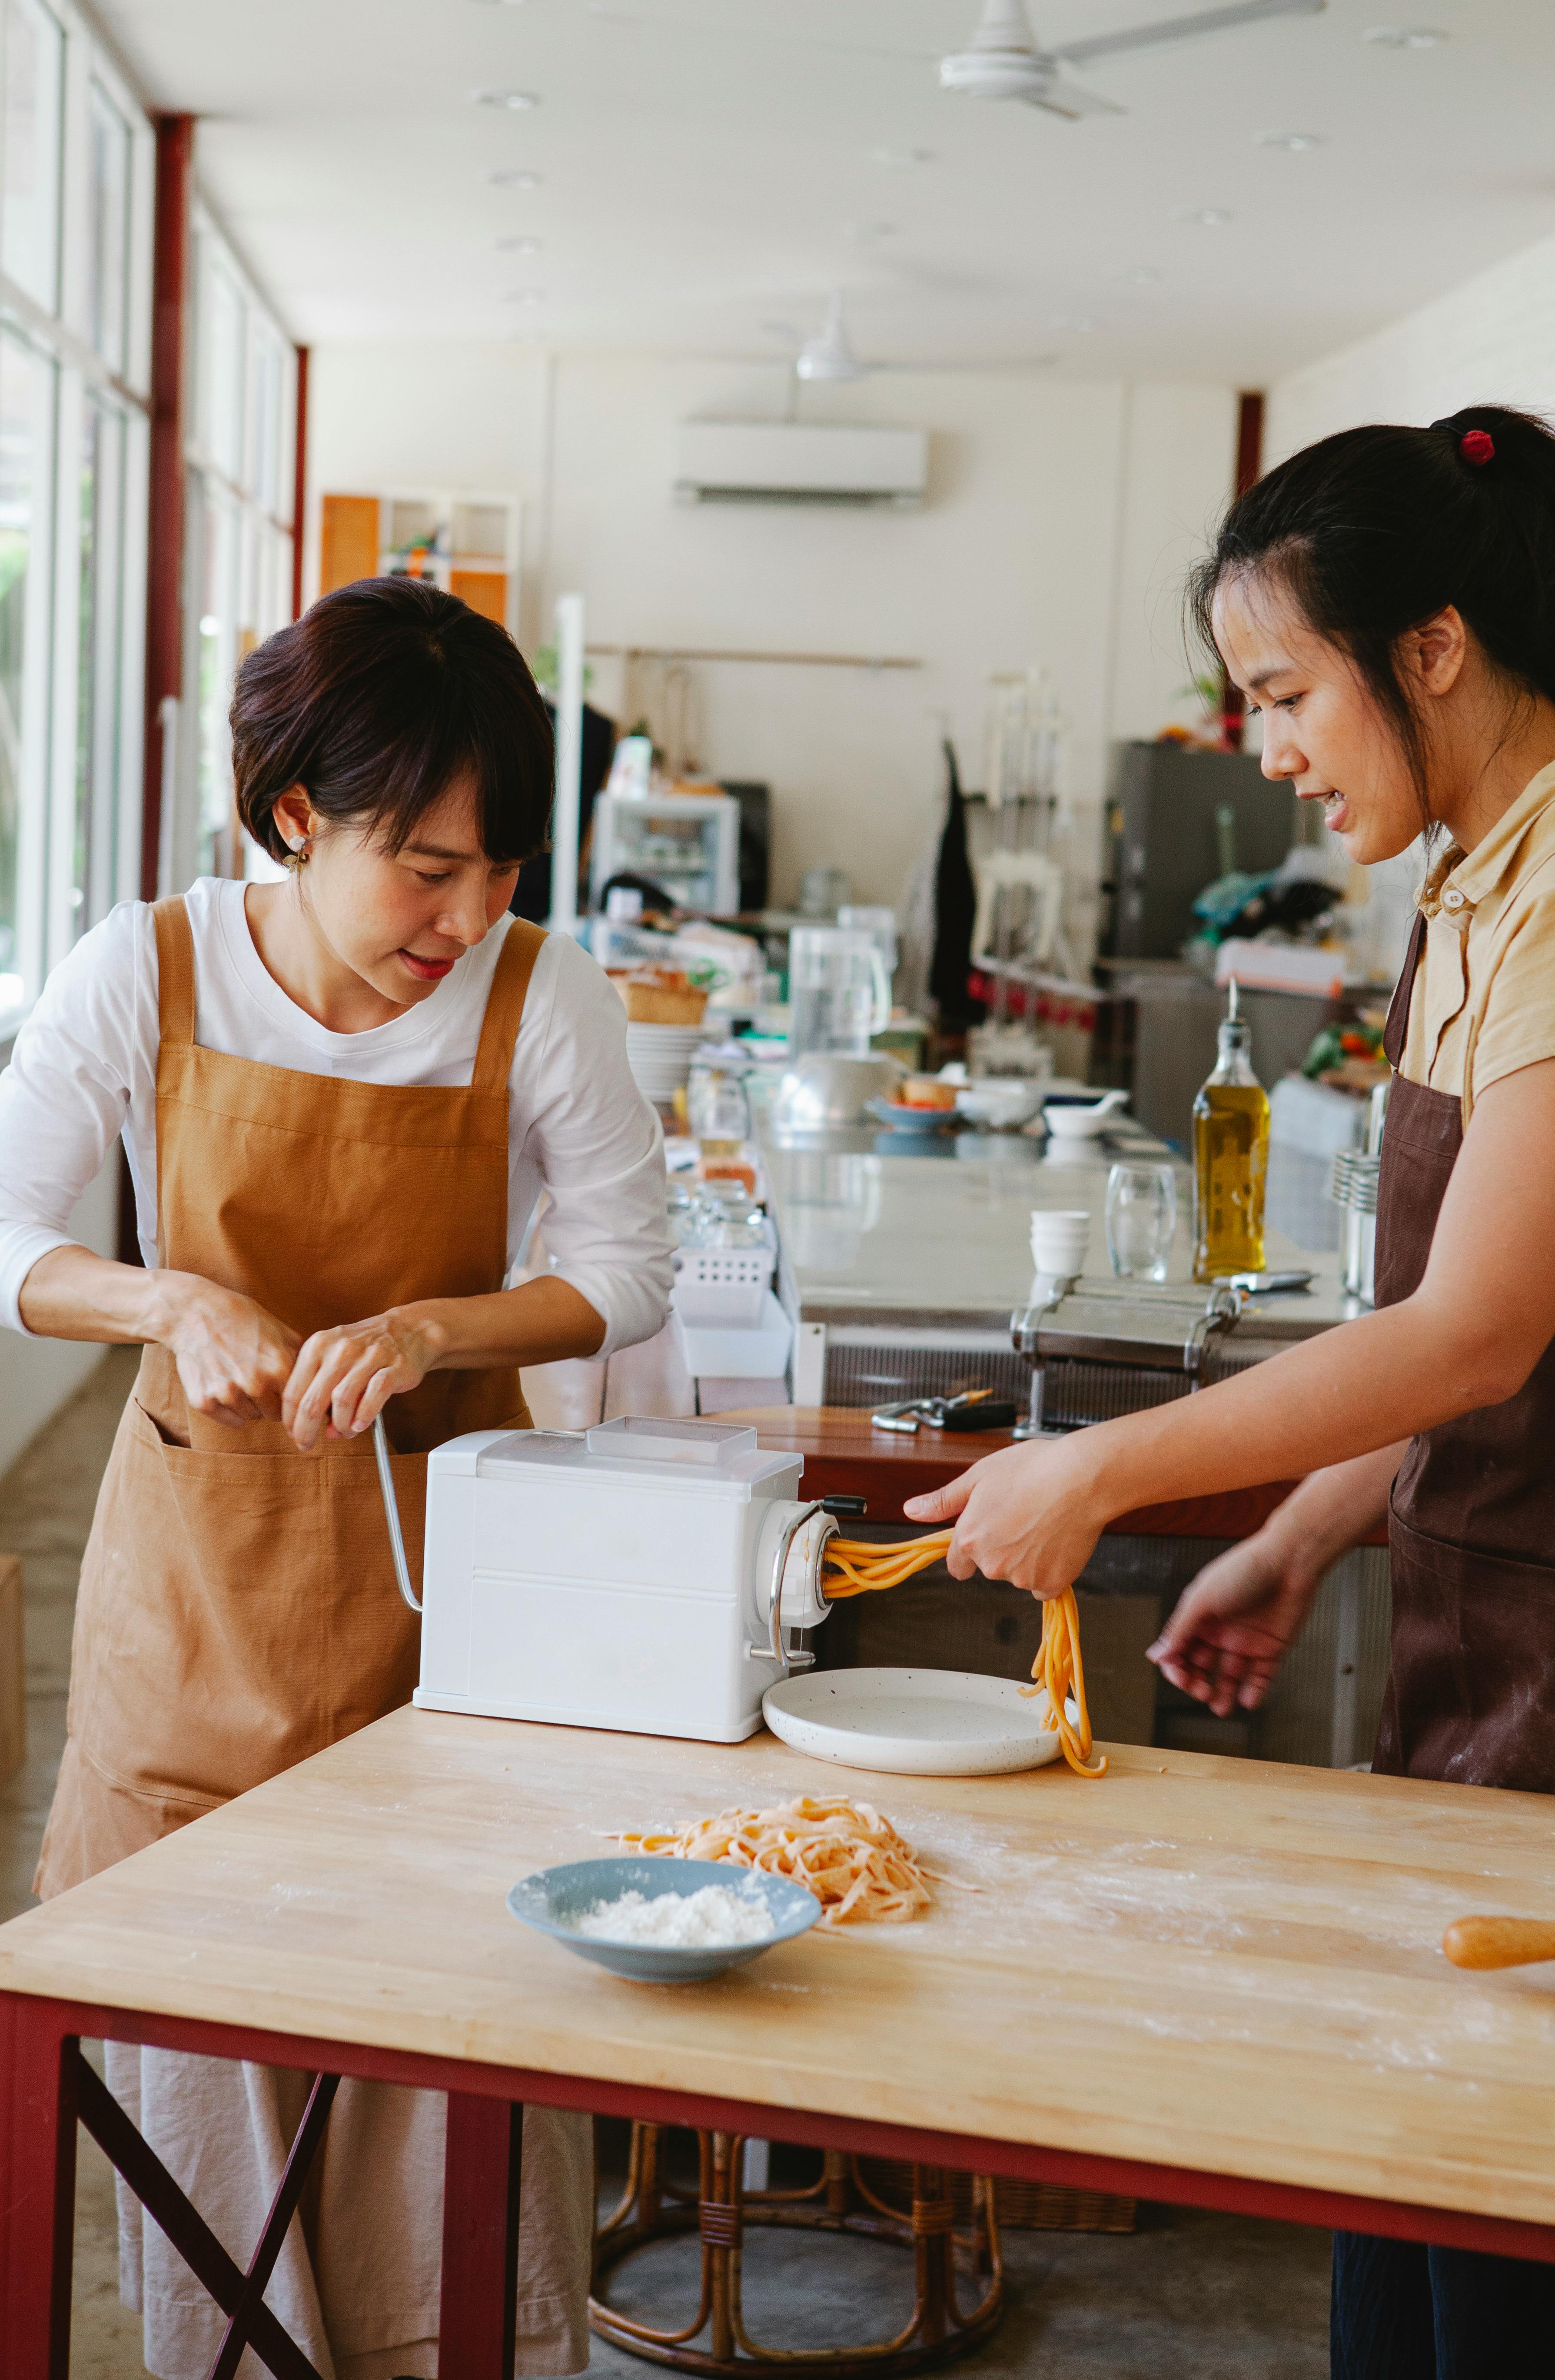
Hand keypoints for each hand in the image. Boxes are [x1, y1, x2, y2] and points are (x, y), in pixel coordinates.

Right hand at [158, 1275, 301, 1428]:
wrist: (195, 1312)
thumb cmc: (242, 1318)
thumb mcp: (281, 1331)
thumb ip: (302, 1360)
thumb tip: (324, 1385)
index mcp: (280, 1368)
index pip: (299, 1403)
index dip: (294, 1398)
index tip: (289, 1393)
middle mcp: (255, 1385)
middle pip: (275, 1414)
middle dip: (272, 1402)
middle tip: (260, 1380)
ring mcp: (228, 1395)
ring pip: (252, 1417)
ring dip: (251, 1405)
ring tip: (240, 1376)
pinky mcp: (204, 1402)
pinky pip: (231, 1421)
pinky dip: (230, 1409)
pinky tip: (225, 1384)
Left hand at [281, 1308, 441, 1449]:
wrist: (409, 1329)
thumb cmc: (366, 1350)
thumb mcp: (336, 1362)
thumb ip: (325, 1395)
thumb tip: (327, 1432)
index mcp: (318, 1346)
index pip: (293, 1392)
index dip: (290, 1421)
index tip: (294, 1436)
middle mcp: (340, 1349)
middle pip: (313, 1401)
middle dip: (306, 1430)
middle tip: (307, 1444)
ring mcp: (368, 1357)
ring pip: (342, 1401)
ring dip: (341, 1425)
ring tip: (346, 1432)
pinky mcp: (394, 1367)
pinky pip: (374, 1396)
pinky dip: (365, 1416)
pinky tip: (361, 1424)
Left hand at [902, 1435, 1109, 1599]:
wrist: (1082, 1478)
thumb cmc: (1034, 1469)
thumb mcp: (979, 1475)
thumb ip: (944, 1500)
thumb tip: (911, 1510)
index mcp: (969, 1538)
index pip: (957, 1564)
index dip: (971, 1549)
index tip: (987, 1536)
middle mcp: (991, 1563)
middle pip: (990, 1567)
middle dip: (1002, 1548)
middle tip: (1024, 1517)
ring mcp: (1022, 1577)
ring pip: (1019, 1575)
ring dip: (1028, 1557)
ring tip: (1044, 1523)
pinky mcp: (1051, 1584)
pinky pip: (1045, 1585)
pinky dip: (1051, 1569)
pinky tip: (1058, 1541)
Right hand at [1147, 1536, 1320, 1716]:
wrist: (1290, 1563)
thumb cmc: (1244, 1571)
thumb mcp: (1203, 1599)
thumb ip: (1180, 1629)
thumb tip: (1157, 1656)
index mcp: (1200, 1618)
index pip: (1180, 1651)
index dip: (1177, 1668)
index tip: (1183, 1678)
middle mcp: (1220, 1631)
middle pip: (1201, 1667)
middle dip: (1197, 1684)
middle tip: (1203, 1692)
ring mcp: (1246, 1641)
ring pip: (1229, 1677)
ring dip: (1223, 1694)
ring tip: (1222, 1707)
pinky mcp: (1271, 1648)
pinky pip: (1261, 1677)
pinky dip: (1254, 1692)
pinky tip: (1248, 1700)